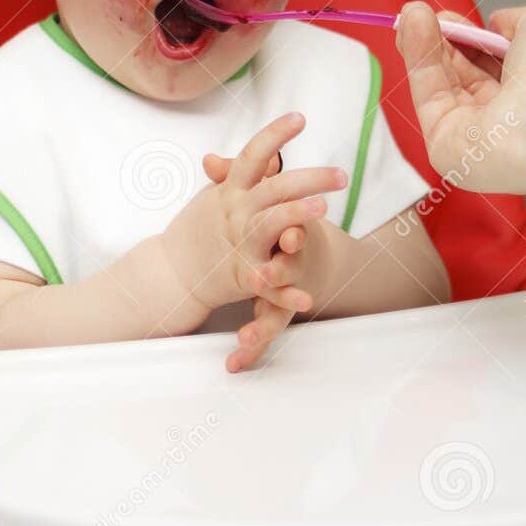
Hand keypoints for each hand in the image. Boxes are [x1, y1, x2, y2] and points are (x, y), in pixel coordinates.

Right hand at [159, 112, 346, 316]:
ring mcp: (239, 244)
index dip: (275, 134)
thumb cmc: (201, 227)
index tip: (300, 117)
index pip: (253, 154)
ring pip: (269, 226)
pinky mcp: (242, 277)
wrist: (170, 271)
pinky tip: (308, 296)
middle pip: (275, 189)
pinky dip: (286, 292)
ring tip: (322, 207)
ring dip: (295, 216)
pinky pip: (268, 285)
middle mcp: (236, 213)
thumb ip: (244, 176)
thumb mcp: (219, 196)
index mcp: (232, 190)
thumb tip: (270, 155)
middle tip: (342, 175)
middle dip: (309, 179)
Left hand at [202, 152, 330, 372]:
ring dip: (263, 322)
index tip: (286, 236)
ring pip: (279, 308)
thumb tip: (209, 161)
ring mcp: (289, 290)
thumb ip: (238, 178)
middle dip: (279, 275)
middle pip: (290, 269)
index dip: (292, 231)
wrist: (316, 256)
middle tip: (261, 279)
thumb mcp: (266, 197)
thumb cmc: (285, 219)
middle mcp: (294, 261)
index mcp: (291, 229)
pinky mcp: (280, 311)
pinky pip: (265, 331)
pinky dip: (251, 349)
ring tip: (245, 338)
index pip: (295, 227)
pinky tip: (234, 364)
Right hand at [395, 1, 525, 194]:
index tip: (445, 16)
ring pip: (437, 84)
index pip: (482, 66)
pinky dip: (418, 62)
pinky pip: (427, 98)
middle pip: (455, 75)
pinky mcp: (444, 147)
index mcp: (522, 97)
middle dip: (437, 40)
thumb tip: (495, 22)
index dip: (462, 39)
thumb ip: (512, 20)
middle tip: (419, 12)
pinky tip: (414, 31)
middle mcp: (496, 120)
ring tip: (413, 14)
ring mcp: (468, 136)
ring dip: (422, 46)